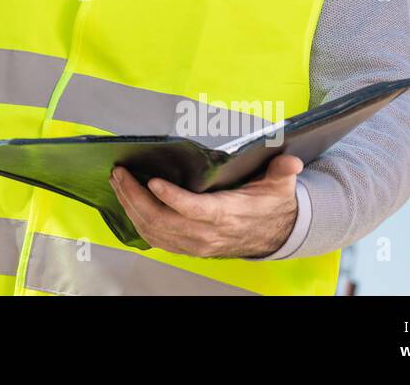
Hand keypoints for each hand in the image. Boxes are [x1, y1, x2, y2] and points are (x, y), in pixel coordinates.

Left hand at [109, 154, 302, 258]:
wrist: (274, 234)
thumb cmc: (270, 204)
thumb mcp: (280, 185)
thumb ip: (282, 172)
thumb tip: (291, 162)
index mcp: (226, 215)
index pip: (194, 210)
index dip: (172, 198)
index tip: (153, 182)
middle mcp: (206, 234)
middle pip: (163, 221)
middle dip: (136, 197)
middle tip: (120, 173)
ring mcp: (194, 244)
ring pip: (154, 231)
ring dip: (130, 207)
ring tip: (118, 182)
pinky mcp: (186, 247)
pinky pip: (155, 238)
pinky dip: (137, 220)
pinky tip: (127, 201)